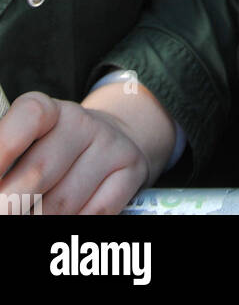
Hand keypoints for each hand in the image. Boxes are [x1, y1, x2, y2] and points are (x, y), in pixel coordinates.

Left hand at [0, 83, 173, 214]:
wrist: (108, 142)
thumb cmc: (53, 150)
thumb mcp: (28, 145)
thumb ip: (8, 158)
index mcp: (48, 110)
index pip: (28, 117)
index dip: (3, 148)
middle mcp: (80, 122)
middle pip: (39, 171)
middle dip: (12, 202)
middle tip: (2, 212)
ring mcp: (109, 145)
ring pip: (65, 201)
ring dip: (43, 218)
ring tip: (34, 214)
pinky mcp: (130, 169)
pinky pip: (97, 212)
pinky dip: (75, 223)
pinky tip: (65, 218)